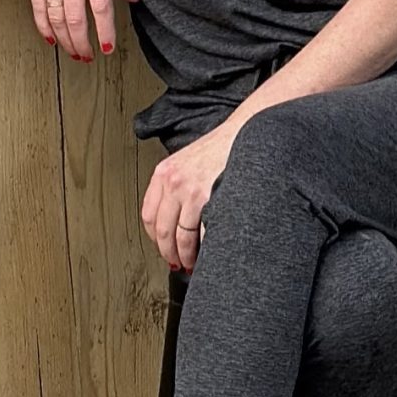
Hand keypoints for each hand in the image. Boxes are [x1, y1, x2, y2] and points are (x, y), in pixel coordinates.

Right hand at [22, 0, 137, 62]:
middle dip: (82, 43)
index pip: (100, 6)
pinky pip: (38, 9)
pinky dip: (44, 28)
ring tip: (74, 52)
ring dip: (65, 40)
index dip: (104, 31)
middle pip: (76, 19)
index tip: (107, 47)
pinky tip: (52, 39)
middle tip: (89, 56)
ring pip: (56, 18)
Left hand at [142, 121, 235, 270]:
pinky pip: (204, 233)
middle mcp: (173, 182)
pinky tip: (209, 253)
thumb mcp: (188, 160)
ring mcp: (191, 190)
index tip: (162, 248)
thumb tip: (174, 217)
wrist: (247, 132)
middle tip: (177, 264)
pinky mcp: (210, 197)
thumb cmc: (222, 147)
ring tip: (192, 264)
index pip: (149, 215)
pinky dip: (205, 249)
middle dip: (169, 253)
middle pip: (162, 231)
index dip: (154, 238)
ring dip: (185, 256)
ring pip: (181, 237)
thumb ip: (176, 184)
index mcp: (164, 173)